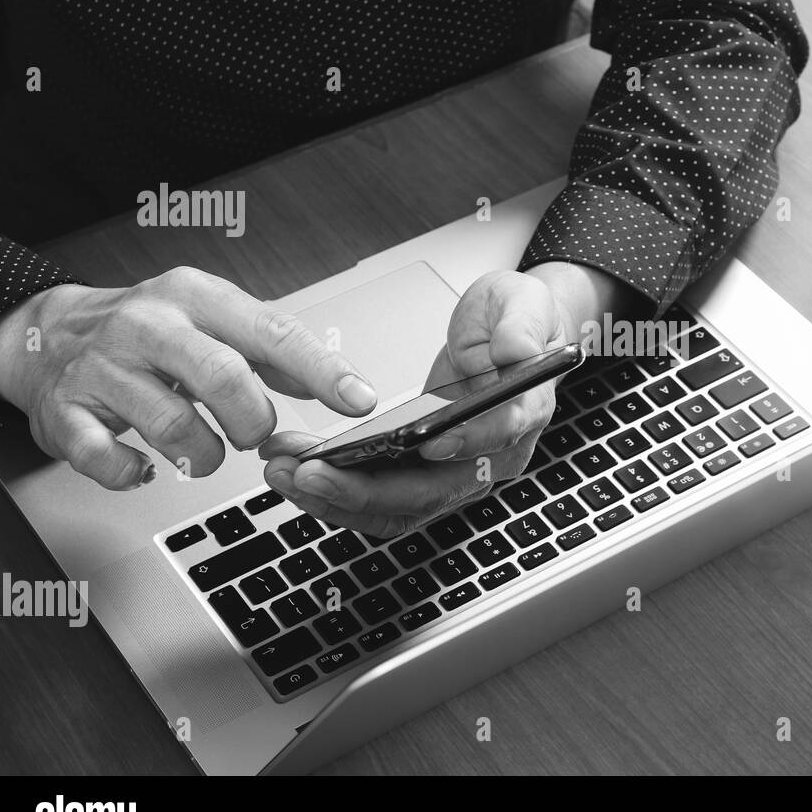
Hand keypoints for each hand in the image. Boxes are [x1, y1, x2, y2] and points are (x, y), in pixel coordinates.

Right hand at [0, 267, 377, 489]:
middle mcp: (149, 325)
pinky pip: (108, 458)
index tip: (359, 400)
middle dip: (253, 421)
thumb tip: (342, 383)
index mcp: (196, 298)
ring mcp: (104, 367)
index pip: (273, 332)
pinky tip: (146, 466)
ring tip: (203, 451)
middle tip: (254, 434)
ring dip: (203, 455)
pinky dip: (134, 473)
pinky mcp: (66, 411)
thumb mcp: (214, 321)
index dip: (322, 371)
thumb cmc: (149, 331)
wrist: (48, 333)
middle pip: (225, 378)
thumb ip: (274, 352)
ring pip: (174, 425)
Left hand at [258, 269, 577, 537]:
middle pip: (431, 493)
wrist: (509, 335)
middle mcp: (489, 456)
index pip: (495, 438)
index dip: (462, 444)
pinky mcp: (424, 473)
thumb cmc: (518, 322)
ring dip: (338, 501)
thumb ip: (520, 323)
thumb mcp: (524, 302)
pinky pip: (381, 501)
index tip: (423, 440)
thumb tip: (517, 348)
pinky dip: (338, 494)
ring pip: (398, 509)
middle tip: (311, 471)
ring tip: (287, 472)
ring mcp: (455, 471)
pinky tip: (299, 471)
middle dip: (365, 490)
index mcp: (521, 414)